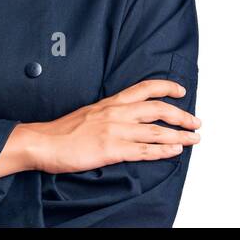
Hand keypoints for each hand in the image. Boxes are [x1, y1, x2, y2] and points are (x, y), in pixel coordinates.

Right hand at [23, 78, 201, 174]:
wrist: (43, 142)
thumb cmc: (64, 131)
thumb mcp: (91, 112)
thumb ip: (111, 112)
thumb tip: (129, 118)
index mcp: (112, 102)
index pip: (145, 88)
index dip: (167, 87)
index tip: (181, 91)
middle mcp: (117, 113)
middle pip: (158, 109)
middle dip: (181, 115)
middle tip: (196, 122)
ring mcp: (115, 131)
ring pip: (156, 132)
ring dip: (179, 136)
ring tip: (194, 139)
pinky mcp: (112, 150)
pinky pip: (144, 151)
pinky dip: (163, 151)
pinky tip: (175, 152)